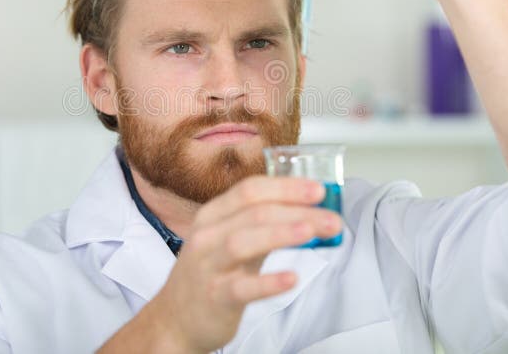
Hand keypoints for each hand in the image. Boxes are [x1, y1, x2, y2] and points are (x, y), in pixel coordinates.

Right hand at [150, 176, 342, 352]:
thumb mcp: (231, 241)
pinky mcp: (214, 297)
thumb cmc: (210, 275)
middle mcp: (208, 235)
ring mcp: (208, 266)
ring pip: (243, 242)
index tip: (319, 190)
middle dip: (296, 210)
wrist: (176, 319)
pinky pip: (241, 288)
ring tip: (312, 232)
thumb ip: (264, 225)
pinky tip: (291, 278)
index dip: (286, 187)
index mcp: (213, 215)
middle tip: (331, 218)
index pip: (250, 190)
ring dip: (281, 233)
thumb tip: (310, 212)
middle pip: (254, 212)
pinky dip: (268, 282)